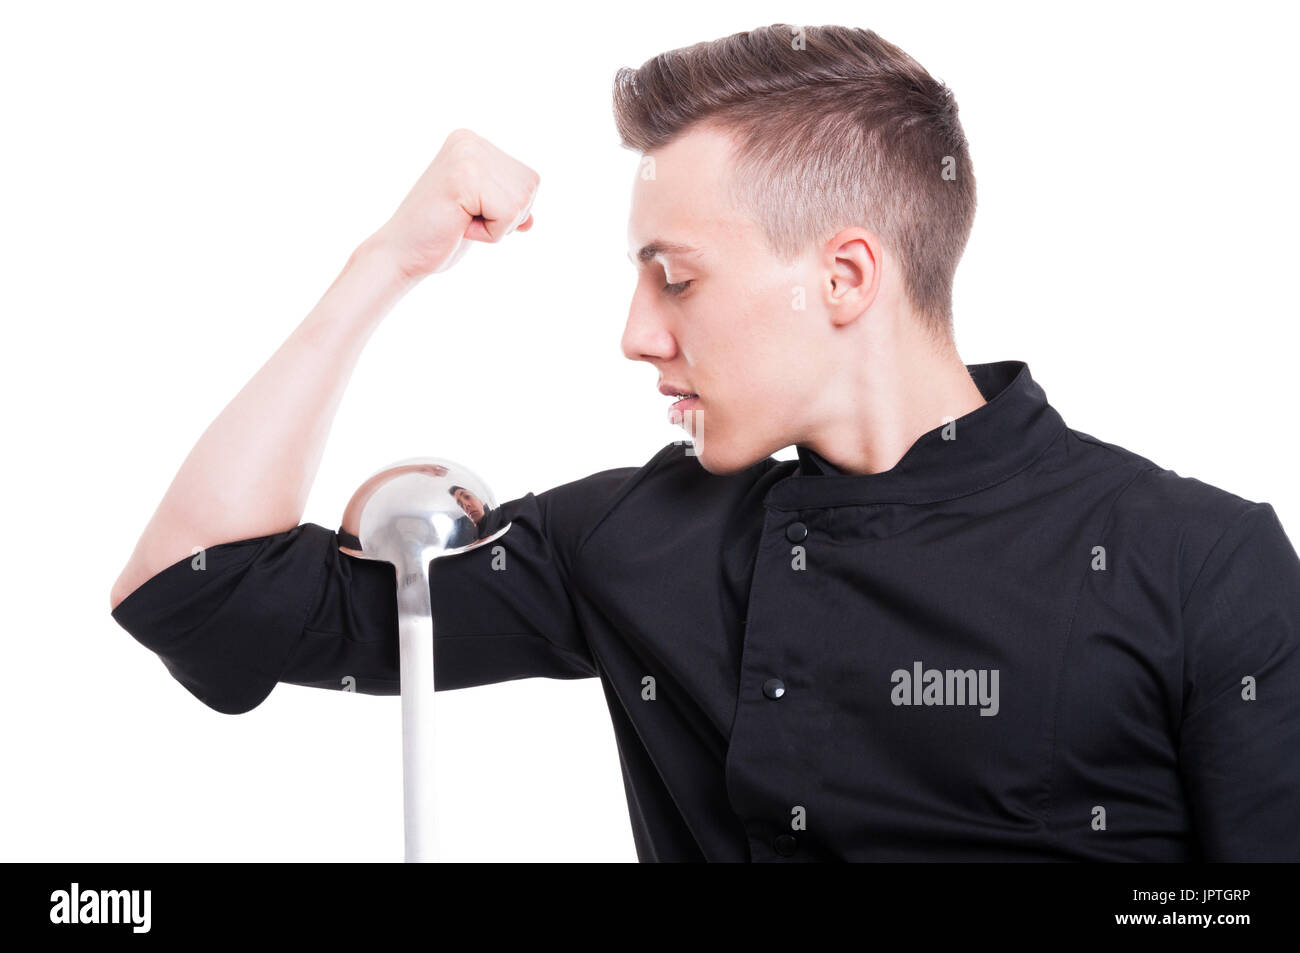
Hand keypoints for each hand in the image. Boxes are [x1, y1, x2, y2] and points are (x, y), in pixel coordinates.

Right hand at [371, 128, 538, 281]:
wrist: (401, 254)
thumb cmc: (438, 237)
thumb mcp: (479, 216)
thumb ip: (505, 207)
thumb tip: (532, 221)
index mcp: (472, 142)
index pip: (529, 180)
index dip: (508, 210)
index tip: (470, 212)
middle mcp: (470, 140)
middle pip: (530, 187)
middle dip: (505, 217)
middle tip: (464, 219)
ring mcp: (466, 155)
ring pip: (521, 202)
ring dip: (497, 226)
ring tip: (461, 221)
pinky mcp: (464, 177)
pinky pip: (507, 215)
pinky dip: (490, 234)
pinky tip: (459, 227)